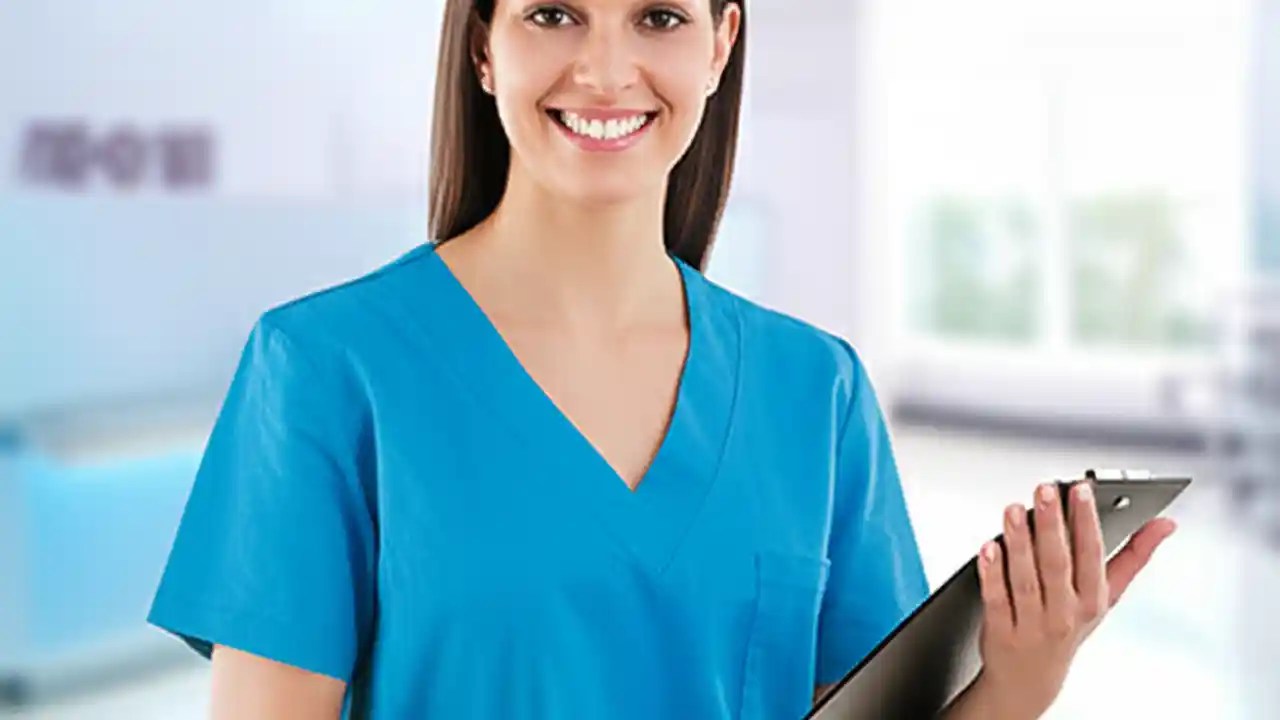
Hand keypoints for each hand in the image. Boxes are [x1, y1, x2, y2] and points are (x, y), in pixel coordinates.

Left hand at [973, 481, 1177, 718]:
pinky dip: (992, 574)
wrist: (1031, 679)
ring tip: (1014, 511)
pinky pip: (997, 598)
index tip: (1081, 490)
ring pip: (1027, 579)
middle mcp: (1065, 612)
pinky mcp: (1002, 630)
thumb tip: (1165, 523)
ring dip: (1020, 543)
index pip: (1092, 555)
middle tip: (1045, 491)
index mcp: (1092, 599)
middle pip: (1058, 563)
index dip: (1087, 521)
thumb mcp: (1106, 595)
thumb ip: (1134, 556)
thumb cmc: (1069, 627)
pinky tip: (988, 548)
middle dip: (1053, 524)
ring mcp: (1032, 623)